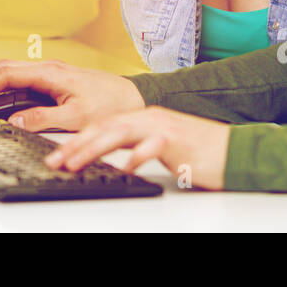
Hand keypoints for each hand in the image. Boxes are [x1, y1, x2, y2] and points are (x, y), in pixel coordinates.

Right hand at [0, 59, 144, 131]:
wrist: (131, 97)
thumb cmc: (109, 105)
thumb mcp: (77, 118)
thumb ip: (44, 119)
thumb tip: (16, 122)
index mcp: (50, 74)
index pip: (7, 74)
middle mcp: (47, 68)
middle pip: (3, 69)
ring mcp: (49, 72)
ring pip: (10, 71)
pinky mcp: (52, 79)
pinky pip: (19, 77)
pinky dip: (1, 85)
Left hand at [45, 106, 230, 189]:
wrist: (232, 149)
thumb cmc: (198, 152)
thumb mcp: (160, 145)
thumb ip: (137, 146)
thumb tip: (114, 158)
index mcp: (142, 118)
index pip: (102, 127)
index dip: (76, 140)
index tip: (56, 156)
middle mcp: (148, 118)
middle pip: (103, 128)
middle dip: (75, 145)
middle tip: (54, 161)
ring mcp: (161, 127)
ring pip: (119, 134)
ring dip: (93, 149)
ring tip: (74, 162)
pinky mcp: (176, 140)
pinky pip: (152, 147)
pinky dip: (136, 156)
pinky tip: (125, 168)